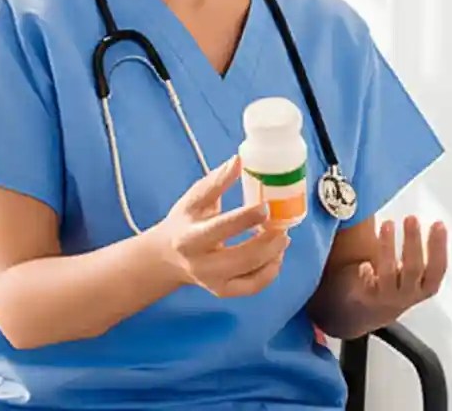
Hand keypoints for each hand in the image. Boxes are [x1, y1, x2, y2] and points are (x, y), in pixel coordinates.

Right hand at [152, 156, 289, 296]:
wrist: (168, 257)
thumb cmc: (184, 222)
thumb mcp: (194, 200)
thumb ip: (217, 181)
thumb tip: (239, 159)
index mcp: (190, 238)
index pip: (221, 228)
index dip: (246, 218)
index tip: (266, 206)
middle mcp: (201, 265)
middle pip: (244, 257)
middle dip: (270, 241)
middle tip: (283, 225)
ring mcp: (214, 282)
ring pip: (253, 274)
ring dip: (274, 254)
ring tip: (282, 237)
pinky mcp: (224, 291)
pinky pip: (254, 286)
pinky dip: (271, 271)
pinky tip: (276, 255)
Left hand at [349, 216, 447, 325]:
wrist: (372, 312)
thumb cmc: (397, 283)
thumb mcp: (414, 272)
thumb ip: (416, 251)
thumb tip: (415, 216)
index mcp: (426, 286)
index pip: (438, 267)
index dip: (439, 247)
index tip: (438, 224)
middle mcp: (409, 293)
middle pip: (414, 268)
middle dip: (413, 241)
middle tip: (411, 218)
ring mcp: (388, 297)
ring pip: (389, 273)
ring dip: (388, 248)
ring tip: (387, 224)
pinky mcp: (367, 298)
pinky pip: (367, 285)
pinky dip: (367, 273)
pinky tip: (364, 263)